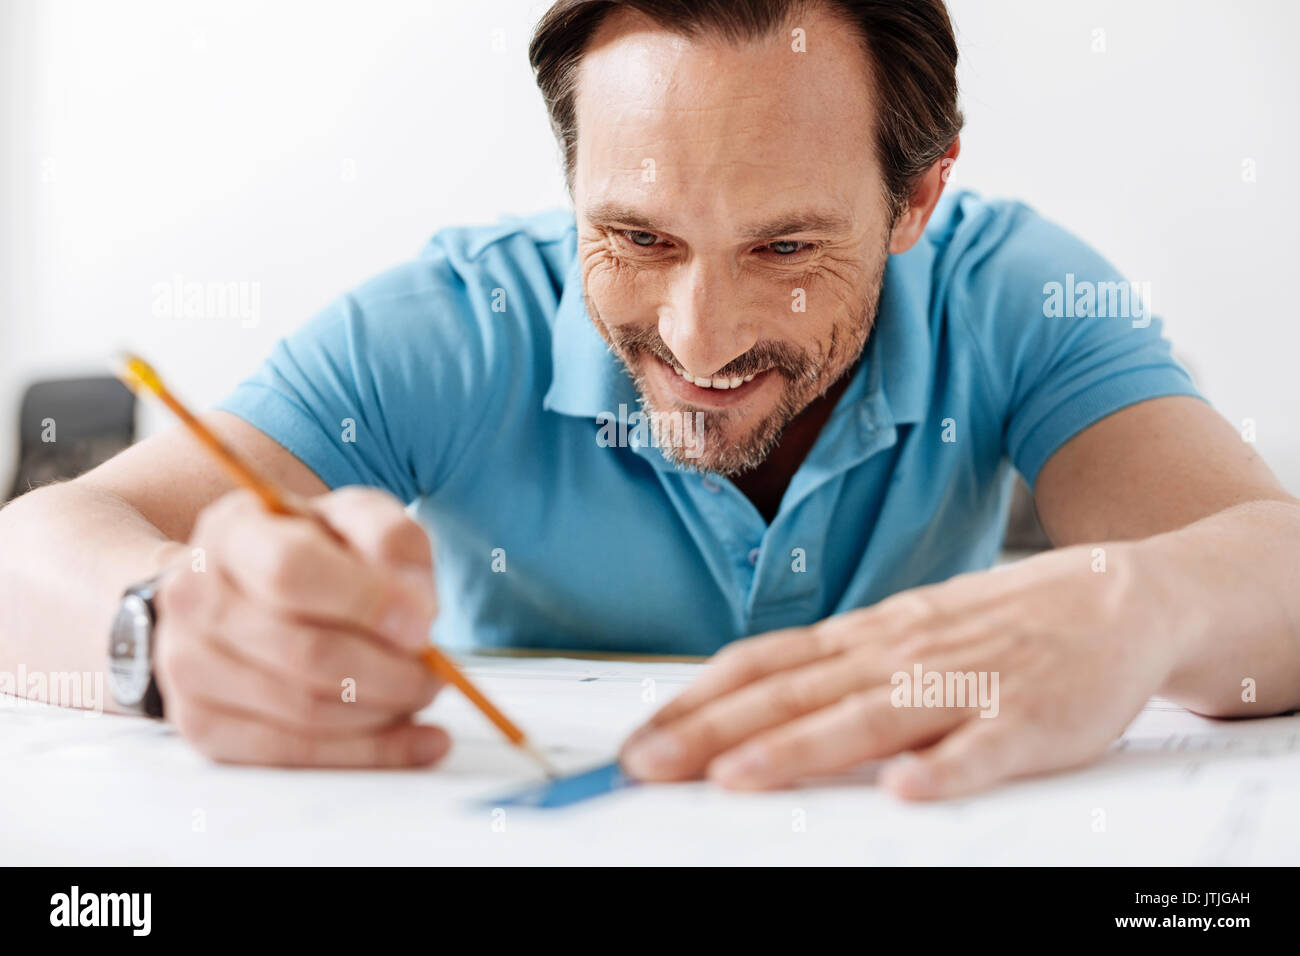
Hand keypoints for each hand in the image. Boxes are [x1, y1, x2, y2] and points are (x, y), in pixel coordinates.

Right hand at [154, 486, 447, 766]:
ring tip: (420, 696)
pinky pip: (290, 754)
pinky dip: (366, 753)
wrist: (246, 587)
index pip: (292, 571)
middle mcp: (193, 597)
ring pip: (303, 710)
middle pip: (304, 653)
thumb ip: (392, 541)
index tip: (422, 624)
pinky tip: (415, 740)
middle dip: (390, 672)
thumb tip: (414, 611)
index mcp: (234, 531)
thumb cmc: (314, 551)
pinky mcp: (198, 724)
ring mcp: (185, 665)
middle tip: (435, 674)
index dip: (366, 603)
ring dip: (383, 713)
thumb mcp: (359, 519)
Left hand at [621, 543, 1181, 798]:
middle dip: (711, 731)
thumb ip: (832, 672)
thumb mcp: (901, 634)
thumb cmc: (996, 624)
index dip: (695, 700)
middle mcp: (899, 655)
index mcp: (866, 638)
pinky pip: (982, 748)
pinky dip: (944, 770)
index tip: (639, 737)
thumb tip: (747, 706)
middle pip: (793, 694)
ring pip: (869, 718)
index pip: (762, 665)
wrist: (1113, 597)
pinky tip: (906, 791)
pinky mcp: (1028, 719)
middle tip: (646, 765)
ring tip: (737, 777)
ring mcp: (963, 684)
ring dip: (800, 748)